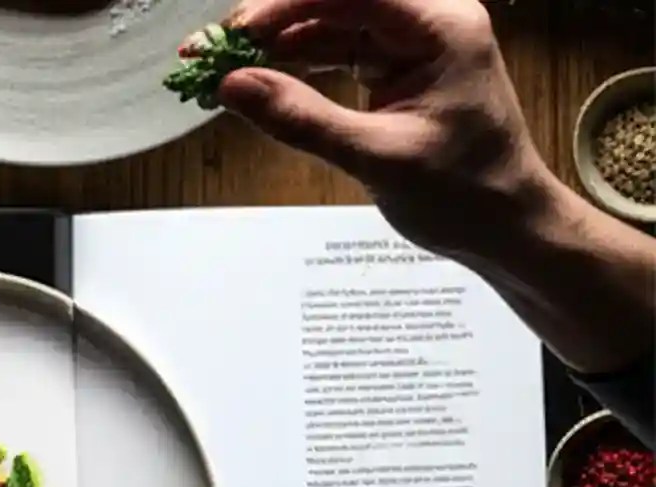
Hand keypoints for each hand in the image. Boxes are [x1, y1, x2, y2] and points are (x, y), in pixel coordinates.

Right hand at [217, 0, 552, 260]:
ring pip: (329, 25)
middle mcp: (428, 21)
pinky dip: (296, 67)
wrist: (508, 229)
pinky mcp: (397, 70)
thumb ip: (302, 119)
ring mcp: (412, 44)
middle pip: (335, 1)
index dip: (285, 6)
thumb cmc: (464, 195)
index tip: (234, 33)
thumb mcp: (377, 159)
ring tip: (223, 66)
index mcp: (442, 26)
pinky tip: (260, 81)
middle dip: (272, 22)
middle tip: (213, 49)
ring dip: (277, 46)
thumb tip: (231, 86)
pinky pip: (336, 53)